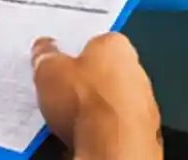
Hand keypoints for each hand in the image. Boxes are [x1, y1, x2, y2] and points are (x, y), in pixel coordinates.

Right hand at [31, 33, 161, 159]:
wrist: (111, 145)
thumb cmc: (88, 102)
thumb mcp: (48, 70)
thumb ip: (46, 55)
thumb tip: (43, 50)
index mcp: (115, 44)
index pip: (93, 42)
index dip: (71, 54)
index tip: (56, 63)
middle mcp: (136, 69)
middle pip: (104, 71)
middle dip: (84, 82)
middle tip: (60, 92)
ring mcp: (143, 101)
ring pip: (111, 100)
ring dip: (94, 108)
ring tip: (69, 118)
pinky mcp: (143, 129)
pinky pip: (116, 124)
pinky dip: (103, 128)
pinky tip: (85, 134)